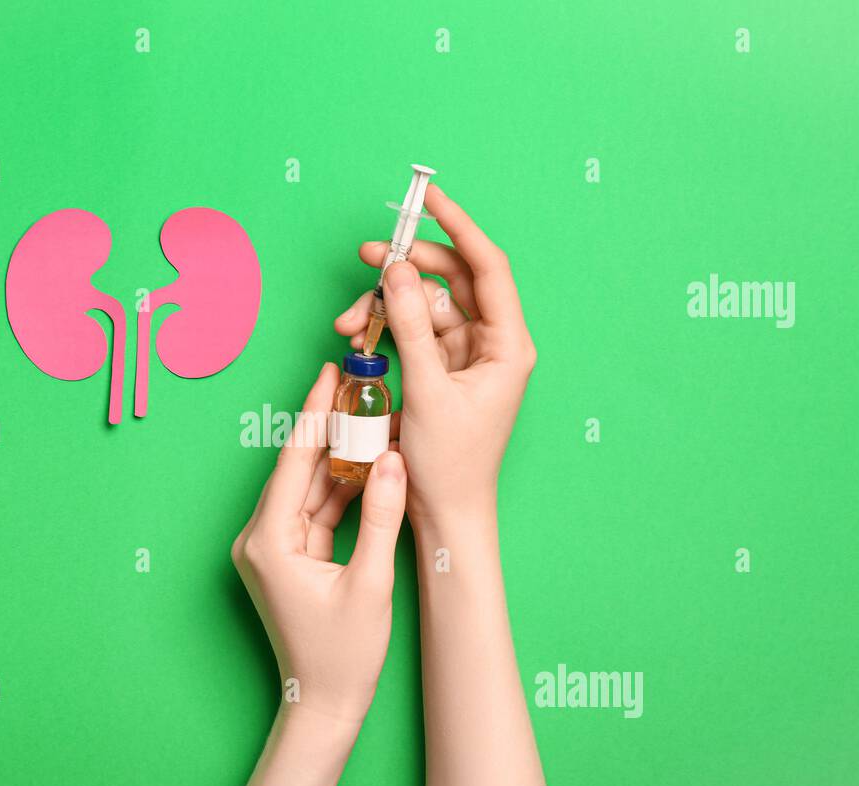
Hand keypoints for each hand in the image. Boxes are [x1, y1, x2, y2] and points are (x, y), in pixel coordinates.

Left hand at [231, 362, 408, 724]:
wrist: (323, 704)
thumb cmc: (342, 655)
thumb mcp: (370, 582)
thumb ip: (380, 516)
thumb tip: (393, 460)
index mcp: (267, 541)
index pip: (292, 462)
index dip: (314, 414)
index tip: (330, 374)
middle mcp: (259, 539)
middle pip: (299, 469)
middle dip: (330, 426)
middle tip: (357, 382)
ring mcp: (271, 548)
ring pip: (310, 487)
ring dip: (340, 456)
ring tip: (370, 414)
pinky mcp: (288, 556)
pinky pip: (316, 510)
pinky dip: (341, 489)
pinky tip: (368, 462)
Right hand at [334, 184, 534, 524]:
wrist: (444, 513)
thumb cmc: (450, 464)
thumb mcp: (427, 389)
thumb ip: (410, 325)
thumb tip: (394, 271)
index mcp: (508, 345)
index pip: (488, 266)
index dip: (458, 226)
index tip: (429, 197)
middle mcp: (492, 344)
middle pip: (452, 280)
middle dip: (408, 267)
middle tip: (368, 256)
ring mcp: (465, 357)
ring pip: (425, 306)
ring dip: (386, 305)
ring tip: (349, 320)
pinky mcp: (441, 371)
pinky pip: (413, 332)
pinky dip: (386, 330)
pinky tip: (360, 339)